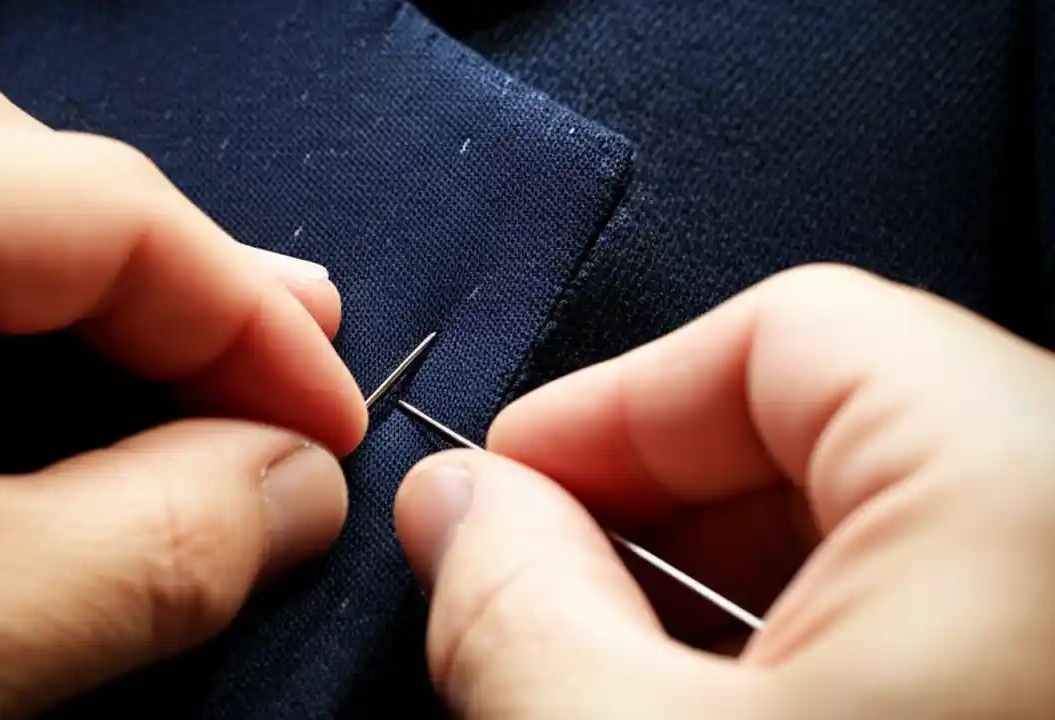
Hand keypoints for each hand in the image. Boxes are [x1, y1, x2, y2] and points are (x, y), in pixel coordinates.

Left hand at [0, 61, 365, 716]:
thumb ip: (163, 550)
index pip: (122, 220)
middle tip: (285, 375)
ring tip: (195, 362)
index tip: (330, 423)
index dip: (260, 325)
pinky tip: (47, 382)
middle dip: (189, 294)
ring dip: (99, 299)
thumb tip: (297, 485)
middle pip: (50, 191)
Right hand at [396, 264, 1054, 717]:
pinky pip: (924, 617)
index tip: (506, 484)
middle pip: (823, 431)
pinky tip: (718, 712)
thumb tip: (456, 507)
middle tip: (534, 592)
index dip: (609, 407)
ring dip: (710, 599)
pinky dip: (799, 655)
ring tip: (611, 676)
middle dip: (647, 511)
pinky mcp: (1050, 680)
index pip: (782, 335)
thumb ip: (515, 606)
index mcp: (1023, 489)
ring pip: (869, 537)